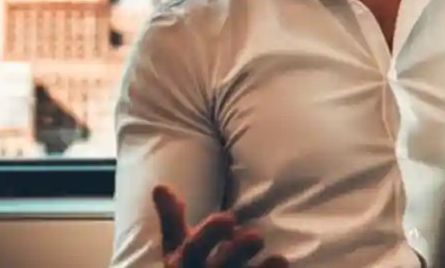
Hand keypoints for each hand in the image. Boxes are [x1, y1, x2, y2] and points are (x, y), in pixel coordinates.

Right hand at [152, 185, 288, 267]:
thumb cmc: (188, 267)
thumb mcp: (176, 246)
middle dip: (236, 253)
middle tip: (257, 236)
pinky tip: (285, 267)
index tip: (228, 218)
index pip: (194, 249)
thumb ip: (172, 218)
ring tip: (280, 259)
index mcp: (184, 262)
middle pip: (219, 267)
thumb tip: (159, 186)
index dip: (209, 235)